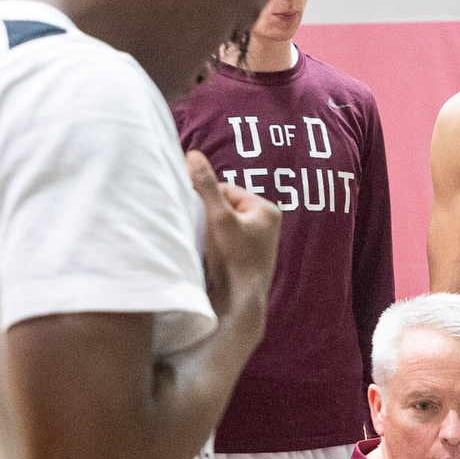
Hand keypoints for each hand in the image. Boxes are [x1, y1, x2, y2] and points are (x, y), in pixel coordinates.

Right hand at [189, 150, 280, 334]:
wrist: (239, 303)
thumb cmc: (234, 259)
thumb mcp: (218, 217)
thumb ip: (205, 186)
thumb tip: (193, 155)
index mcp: (267, 210)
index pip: (226, 190)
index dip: (207, 200)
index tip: (197, 213)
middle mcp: (267, 224)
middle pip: (224, 207)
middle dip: (209, 216)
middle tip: (202, 231)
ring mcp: (258, 241)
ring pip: (223, 224)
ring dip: (210, 231)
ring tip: (209, 245)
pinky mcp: (247, 255)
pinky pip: (225, 240)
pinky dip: (215, 244)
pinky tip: (211, 255)